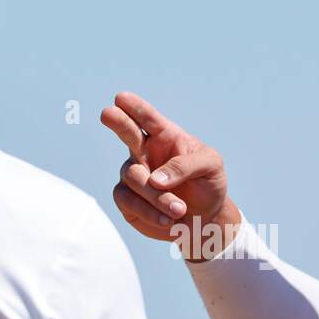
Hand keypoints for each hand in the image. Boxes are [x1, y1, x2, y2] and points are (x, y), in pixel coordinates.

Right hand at [101, 91, 240, 258]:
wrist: (205, 218)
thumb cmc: (207, 184)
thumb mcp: (211, 166)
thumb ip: (187, 166)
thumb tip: (155, 179)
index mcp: (165, 136)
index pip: (148, 118)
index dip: (135, 107)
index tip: (121, 98)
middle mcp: (144, 152)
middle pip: (126, 132)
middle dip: (117, 121)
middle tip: (107, 113)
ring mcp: (134, 175)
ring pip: (134, 177)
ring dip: (157, 195)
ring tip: (180, 210)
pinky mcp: (128, 201)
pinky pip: (129, 201)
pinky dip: (150, 211)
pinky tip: (168, 220)